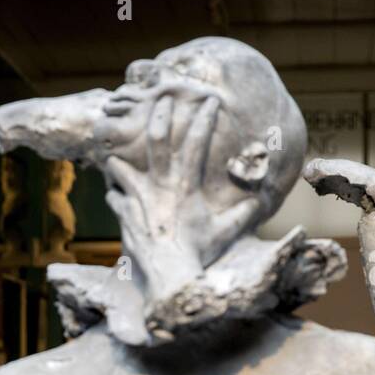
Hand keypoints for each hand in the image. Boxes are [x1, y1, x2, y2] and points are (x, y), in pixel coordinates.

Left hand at [105, 92, 259, 278]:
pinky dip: (114, 194)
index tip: (209, 100)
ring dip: (119, 162)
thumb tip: (259, 204)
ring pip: (122, 167)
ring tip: (116, 159)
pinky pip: (114, 197)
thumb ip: (242, 214)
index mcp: (187, 186)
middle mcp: (161, 186)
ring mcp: (139, 198)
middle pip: (157, 139)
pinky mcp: (125, 214)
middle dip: (159, 114)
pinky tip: (115, 195)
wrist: (169, 275)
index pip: (198, 143)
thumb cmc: (199, 254)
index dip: (204, 118)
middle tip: (160, 98)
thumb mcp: (225, 232)